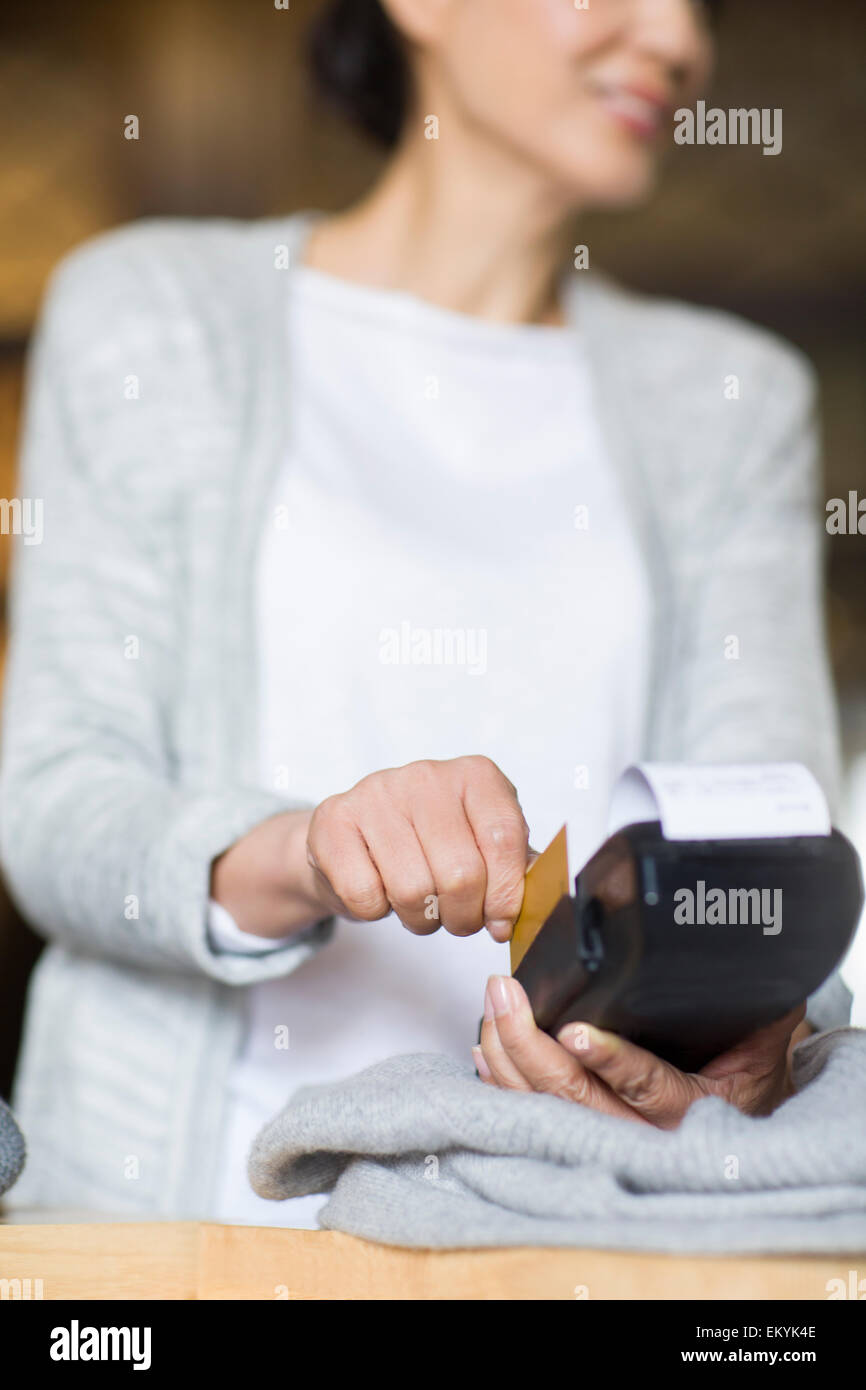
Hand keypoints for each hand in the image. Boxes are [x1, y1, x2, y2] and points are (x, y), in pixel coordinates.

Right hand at [307, 756, 529, 940]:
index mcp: (475, 776)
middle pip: (461, 874)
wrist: (349, 841)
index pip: (503, 839)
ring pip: (413, 890)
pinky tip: (378, 889)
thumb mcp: (480, 847)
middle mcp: (426, 775)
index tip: (500, 920)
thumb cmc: (426, 847)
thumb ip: (515, 869)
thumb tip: (541, 902)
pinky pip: (365, 894)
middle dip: (462, 916)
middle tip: (456, 918)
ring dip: (420, 918)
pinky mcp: (333, 820)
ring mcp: (376, 793)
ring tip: (418, 905)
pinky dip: (376, 910)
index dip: (506, 894)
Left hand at [473, 975, 806, 1125]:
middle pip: (575, 1098)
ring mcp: (609, 1140)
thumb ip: (755, 1006)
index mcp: (691, 1106)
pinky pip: (532, 1119)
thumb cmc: (744, 1076)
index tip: (576, 1032)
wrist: (744, 1127)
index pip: (648, 1085)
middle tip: (506, 994)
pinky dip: (503, 1084)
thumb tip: (750, 962)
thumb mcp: (760, 1041)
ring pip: (546, 1109)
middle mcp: (644, 1132)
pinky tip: (486, 1051)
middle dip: (530, 1043)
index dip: (610, 1059)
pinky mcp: (581, 1138)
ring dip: (509, 1057)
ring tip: (493, 1006)